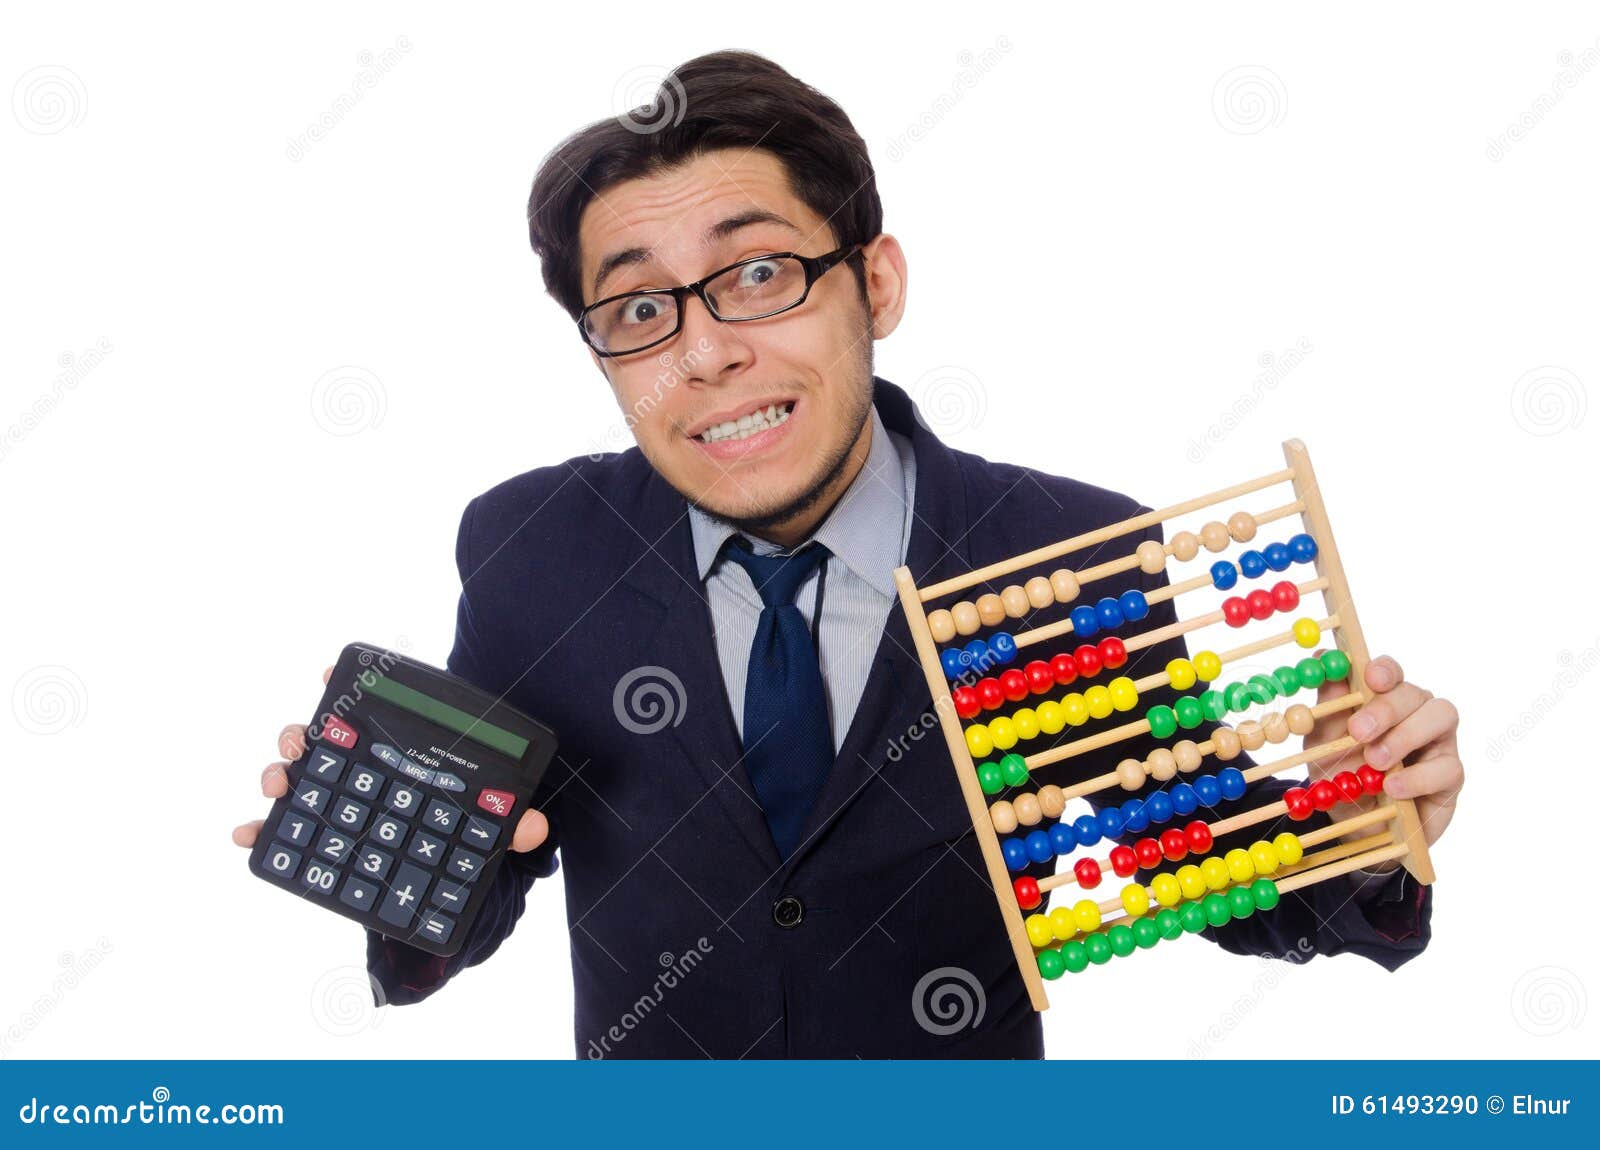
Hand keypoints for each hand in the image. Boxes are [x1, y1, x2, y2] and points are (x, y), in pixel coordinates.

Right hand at [231, 666, 550, 852]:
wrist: (437, 875)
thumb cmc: (459, 830)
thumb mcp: (490, 826)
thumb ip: (512, 825)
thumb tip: (532, 829)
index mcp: (398, 746)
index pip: (373, 705)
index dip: (348, 682)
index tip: (331, 672)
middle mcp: (358, 762)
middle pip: (322, 735)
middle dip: (303, 730)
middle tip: (305, 741)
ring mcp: (331, 797)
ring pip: (296, 773)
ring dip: (280, 771)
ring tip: (281, 783)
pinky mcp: (314, 832)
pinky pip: (280, 827)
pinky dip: (259, 828)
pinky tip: (246, 833)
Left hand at [1301, 654, 1461, 877]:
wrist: (1352, 823)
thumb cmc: (1340, 772)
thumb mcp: (1322, 740)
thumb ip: (1326, 705)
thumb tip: (1320, 658)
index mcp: (1382, 698)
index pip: (1390, 672)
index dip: (1384, 669)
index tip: (1370, 677)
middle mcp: (1415, 712)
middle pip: (1414, 692)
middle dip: (1386, 709)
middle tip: (1358, 732)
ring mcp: (1438, 741)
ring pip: (1442, 716)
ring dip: (1406, 736)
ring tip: (1376, 761)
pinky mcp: (1450, 775)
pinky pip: (1448, 767)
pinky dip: (1418, 777)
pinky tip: (1393, 787)